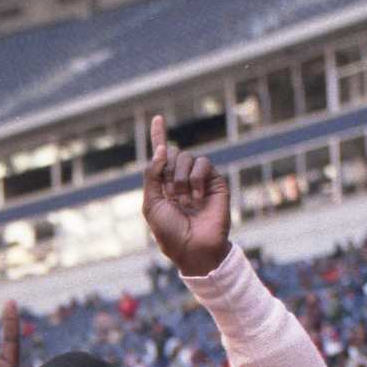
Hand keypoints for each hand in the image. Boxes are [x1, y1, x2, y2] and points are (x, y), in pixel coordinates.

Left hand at [142, 114, 230, 276]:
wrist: (194, 248)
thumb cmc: (169, 232)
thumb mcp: (151, 204)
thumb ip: (152, 175)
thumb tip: (162, 149)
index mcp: (164, 185)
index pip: (161, 157)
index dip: (158, 136)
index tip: (157, 118)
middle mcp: (181, 180)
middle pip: (173, 154)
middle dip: (168, 172)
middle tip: (172, 195)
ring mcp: (199, 180)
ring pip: (187, 157)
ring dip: (180, 178)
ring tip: (185, 201)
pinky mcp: (215, 182)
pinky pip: (203, 164)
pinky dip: (197, 179)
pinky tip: (198, 198)